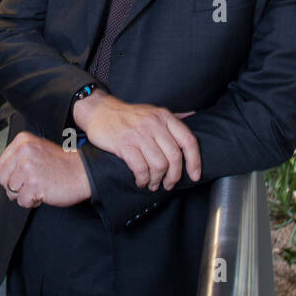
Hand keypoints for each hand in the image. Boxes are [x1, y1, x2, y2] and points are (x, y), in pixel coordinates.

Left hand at [0, 131, 90, 208]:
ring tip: (41, 185)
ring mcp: (29, 168)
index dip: (12, 175)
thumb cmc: (60, 164)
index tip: (28, 172)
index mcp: (22, 141)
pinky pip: (22, 201)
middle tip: (35, 180)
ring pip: (11, 192)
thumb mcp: (33, 157)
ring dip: (25, 194)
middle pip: (3, 180)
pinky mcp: (35, 185)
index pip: (0, 166)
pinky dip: (32, 201)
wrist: (82, 172)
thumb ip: (10, 165)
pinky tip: (44, 192)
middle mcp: (24, 152)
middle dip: (16, 186)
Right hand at [73, 92, 200, 191]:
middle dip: (174, 176)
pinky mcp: (124, 144)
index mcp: (165, 117)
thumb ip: (173, 116)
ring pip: (159, 165)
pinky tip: (141, 181)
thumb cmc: (129, 115)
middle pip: (174, 157)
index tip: (194, 175)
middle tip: (168, 184)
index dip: (195, 161)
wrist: (100, 111)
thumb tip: (195, 113)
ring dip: (157, 180)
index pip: (188, 141)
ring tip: (153, 184)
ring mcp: (139, 134)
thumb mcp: (153, 111)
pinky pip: (140, 168)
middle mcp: (154, 124)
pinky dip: (143, 179)